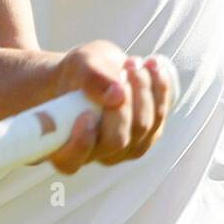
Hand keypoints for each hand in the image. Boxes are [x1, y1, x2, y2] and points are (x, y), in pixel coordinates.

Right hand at [41, 40, 173, 175]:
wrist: (93, 73)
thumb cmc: (77, 74)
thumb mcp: (78, 66)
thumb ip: (90, 78)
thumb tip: (117, 95)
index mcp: (63, 147)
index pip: (70, 160)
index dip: (80, 143)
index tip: (85, 114)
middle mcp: (95, 155)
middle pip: (116, 141)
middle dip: (123, 104)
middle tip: (121, 70)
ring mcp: (124, 149)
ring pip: (142, 127)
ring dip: (143, 90)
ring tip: (133, 62)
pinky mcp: (147, 135)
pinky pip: (159, 116)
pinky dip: (159, 88)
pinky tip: (153, 65)